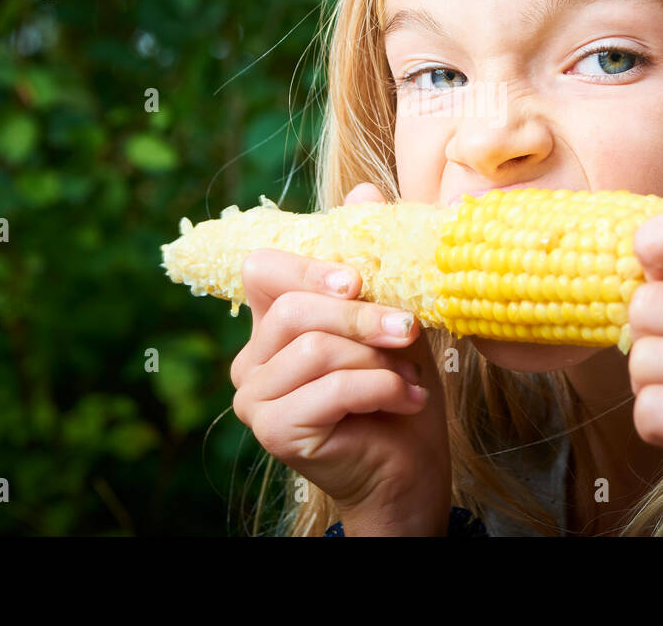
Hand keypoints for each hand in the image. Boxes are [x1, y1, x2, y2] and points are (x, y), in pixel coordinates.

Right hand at [229, 182, 450, 534]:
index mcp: (271, 325)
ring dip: (376, 356)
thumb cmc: (398, 391)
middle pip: (293, 308)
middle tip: (409, 329)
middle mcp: (250, 361)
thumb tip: (366, 190)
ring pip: (314, 348)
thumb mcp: (393, 316)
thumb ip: (374, 262)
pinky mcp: (275, 432)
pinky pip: (331, 388)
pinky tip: (408, 400)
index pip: (264, 270)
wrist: (409, 472)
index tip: (360, 279)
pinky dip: (381, 387)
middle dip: (360, 314)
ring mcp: (255, 399)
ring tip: (412, 374)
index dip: (310, 266)